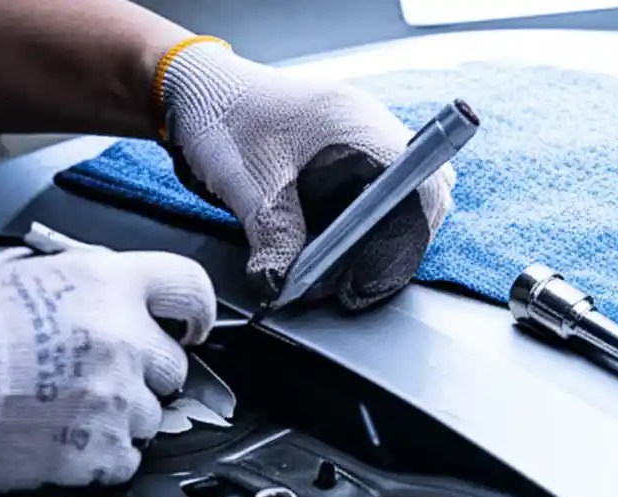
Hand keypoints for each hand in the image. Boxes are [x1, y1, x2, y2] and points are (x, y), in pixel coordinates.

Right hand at [0, 241, 215, 490]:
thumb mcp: (24, 273)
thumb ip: (82, 284)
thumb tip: (102, 293)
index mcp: (109, 285)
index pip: (191, 289)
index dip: (196, 312)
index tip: (190, 328)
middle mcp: (124, 339)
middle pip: (173, 366)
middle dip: (145, 374)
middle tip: (99, 377)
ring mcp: (115, 399)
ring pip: (152, 418)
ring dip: (120, 418)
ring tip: (67, 412)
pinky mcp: (97, 451)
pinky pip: (125, 460)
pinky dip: (101, 457)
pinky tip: (62, 442)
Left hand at [159, 40, 454, 309]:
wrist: (197, 90)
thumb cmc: (223, 117)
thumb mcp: (247, 184)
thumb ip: (273, 237)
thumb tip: (284, 285)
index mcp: (357, 124)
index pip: (420, 184)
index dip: (405, 239)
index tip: (367, 279)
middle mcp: (370, 129)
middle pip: (420, 196)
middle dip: (395, 246)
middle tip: (354, 284)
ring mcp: (362, 141)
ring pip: (400, 200)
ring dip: (378, 239)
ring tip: (338, 273)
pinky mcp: (346, 157)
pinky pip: (373, 197)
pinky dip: (359, 229)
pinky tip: (327, 249)